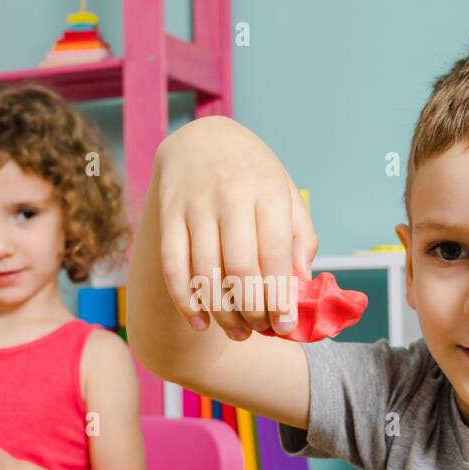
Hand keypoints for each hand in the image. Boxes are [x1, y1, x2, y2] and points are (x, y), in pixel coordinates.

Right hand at [155, 116, 317, 340]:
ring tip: (236, 333)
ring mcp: (195, 205)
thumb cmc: (253, 173)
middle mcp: (231, 195)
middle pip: (241, 268)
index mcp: (268, 190)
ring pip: (206, 273)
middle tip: (260, 330)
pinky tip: (199, 322)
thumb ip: (300, 236)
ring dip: (222, 314)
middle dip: (252, 311)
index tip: (285, 326)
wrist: (202, 136)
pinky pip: (173, 266)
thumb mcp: (286, 193)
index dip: (280, 296)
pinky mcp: (168, 214)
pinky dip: (184, 301)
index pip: (276, 252)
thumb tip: (301, 283)